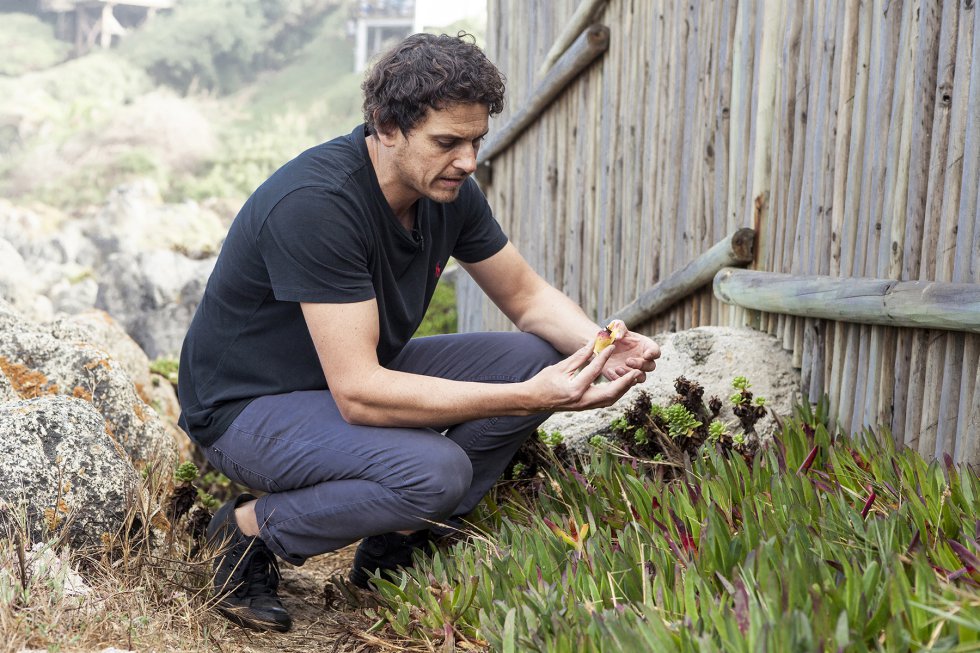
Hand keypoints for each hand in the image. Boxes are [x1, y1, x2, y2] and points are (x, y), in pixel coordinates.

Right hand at [526, 342, 644, 411]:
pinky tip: (620, 385)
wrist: (533, 400)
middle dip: (624, 382)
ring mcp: (584, 407)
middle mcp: (581, 401)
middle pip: (610, 393)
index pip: (594, 371)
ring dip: (622, 389)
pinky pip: (604, 402)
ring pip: (610, 400)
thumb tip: (594, 343)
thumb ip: (579, 356)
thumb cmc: (544, 382)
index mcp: (573, 389)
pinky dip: (614, 393)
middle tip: (636, 371)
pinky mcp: (585, 407)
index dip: (604, 357)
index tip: (613, 346)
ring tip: (632, 378)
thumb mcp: (560, 367)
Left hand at [600, 329, 659, 380]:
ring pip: (641, 378)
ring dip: (632, 375)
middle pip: (651, 366)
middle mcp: (643, 360)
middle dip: (641, 365)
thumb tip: (619, 336)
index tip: (646, 354)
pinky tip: (610, 371)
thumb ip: (618, 326)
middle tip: (628, 361)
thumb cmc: (613, 335)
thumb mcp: (615, 326)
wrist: (602, 347)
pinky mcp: (625, 378)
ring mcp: (635, 370)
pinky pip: (627, 383)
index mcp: (645, 346)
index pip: (656, 351)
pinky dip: (619, 379)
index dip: (653, 353)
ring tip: (618, 368)